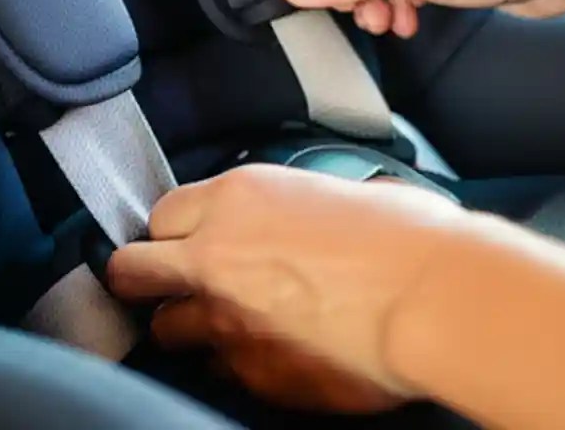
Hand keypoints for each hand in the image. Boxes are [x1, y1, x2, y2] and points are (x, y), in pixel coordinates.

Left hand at [107, 165, 468, 409]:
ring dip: (185, 327)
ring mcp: (225, 320)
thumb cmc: (408, 237)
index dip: (172, 230)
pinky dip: (232, 364)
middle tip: (162, 285)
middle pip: (130, 271)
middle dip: (140, 279)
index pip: (161, 213)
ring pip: (165, 330)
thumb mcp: (341, 192)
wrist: (434, 301)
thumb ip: (295, 207)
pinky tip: (267, 353)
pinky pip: (217, 371)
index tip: (182, 240)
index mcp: (238, 198)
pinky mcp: (250, 373)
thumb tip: (301, 217)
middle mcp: (215, 256)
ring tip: (222, 326)